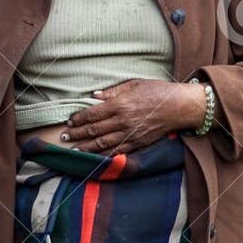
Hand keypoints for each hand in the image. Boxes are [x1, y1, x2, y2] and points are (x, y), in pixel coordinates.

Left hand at [61, 78, 207, 151]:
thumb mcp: (134, 84)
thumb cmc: (157, 91)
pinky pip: (118, 152)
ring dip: (86, 148)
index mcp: (120, 104)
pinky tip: (95, 158)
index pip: (93, 114)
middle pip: (94, 130)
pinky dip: (105, 156)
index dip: (79, 119)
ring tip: (74, 150)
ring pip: (103, 144)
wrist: (178, 106)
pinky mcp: (138, 143)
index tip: (69, 122)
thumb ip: (113, 92)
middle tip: (64, 137)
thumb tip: (93, 96)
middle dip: (77, 134)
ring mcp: (130, 134)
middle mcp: (123, 121)